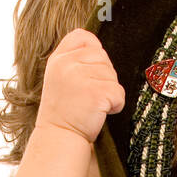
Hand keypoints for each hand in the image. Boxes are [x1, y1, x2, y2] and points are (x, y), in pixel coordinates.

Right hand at [35, 29, 124, 145]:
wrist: (59, 139)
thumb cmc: (64, 112)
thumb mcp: (61, 78)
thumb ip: (76, 61)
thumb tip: (101, 52)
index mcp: (58, 59)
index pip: (83, 37)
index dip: (93, 52)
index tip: (89, 72)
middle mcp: (67, 65)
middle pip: (103, 57)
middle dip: (103, 76)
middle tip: (89, 96)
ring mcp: (80, 78)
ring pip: (112, 75)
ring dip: (109, 92)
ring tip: (92, 106)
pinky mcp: (96, 93)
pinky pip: (119, 92)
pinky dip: (116, 105)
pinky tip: (100, 113)